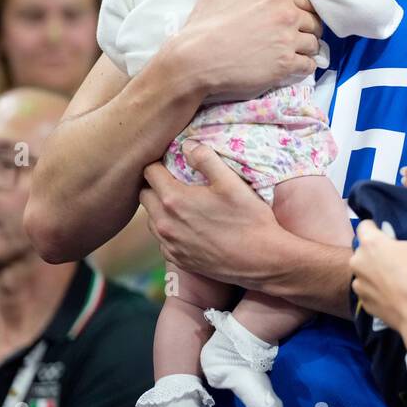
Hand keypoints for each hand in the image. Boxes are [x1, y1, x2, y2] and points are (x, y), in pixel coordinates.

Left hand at [140, 141, 289, 288]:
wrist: (261, 261)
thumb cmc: (249, 219)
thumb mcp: (231, 182)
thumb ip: (205, 158)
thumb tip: (187, 145)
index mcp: (173, 199)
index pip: (149, 172)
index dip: (160, 163)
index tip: (174, 163)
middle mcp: (165, 223)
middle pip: (144, 195)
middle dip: (156, 185)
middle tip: (178, 182)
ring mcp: (170, 244)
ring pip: (151, 219)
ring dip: (161, 209)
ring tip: (185, 205)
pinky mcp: (178, 260)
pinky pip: (163, 240)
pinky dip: (171, 230)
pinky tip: (192, 227)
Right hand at [166, 0, 323, 100]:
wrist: (196, 59)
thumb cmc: (206, 22)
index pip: (307, 0)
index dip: (302, 9)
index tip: (293, 16)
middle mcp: (287, 15)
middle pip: (314, 22)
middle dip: (306, 28)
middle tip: (294, 35)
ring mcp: (288, 41)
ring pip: (314, 44)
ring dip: (306, 48)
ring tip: (294, 50)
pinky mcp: (286, 65)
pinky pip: (309, 65)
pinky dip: (304, 66)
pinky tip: (293, 65)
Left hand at [350, 221, 406, 346]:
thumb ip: (400, 242)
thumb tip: (393, 247)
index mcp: (370, 244)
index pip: (364, 226)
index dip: (376, 228)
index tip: (387, 235)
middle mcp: (358, 262)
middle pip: (363, 251)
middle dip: (375, 252)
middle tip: (394, 260)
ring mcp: (358, 284)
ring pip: (364, 271)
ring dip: (374, 272)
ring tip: (394, 281)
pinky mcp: (362, 303)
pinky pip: (368, 290)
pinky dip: (376, 290)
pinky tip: (392, 295)